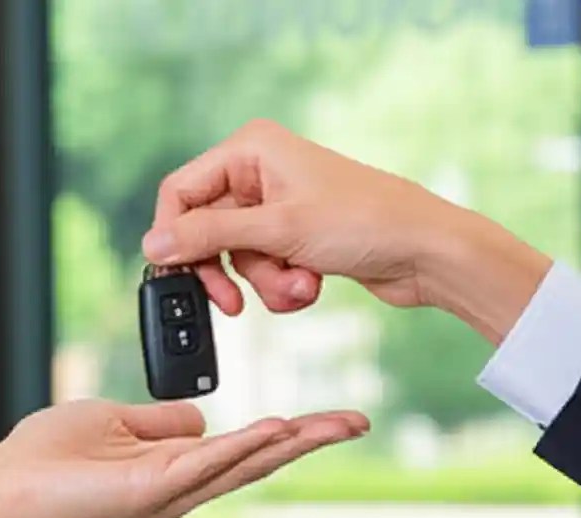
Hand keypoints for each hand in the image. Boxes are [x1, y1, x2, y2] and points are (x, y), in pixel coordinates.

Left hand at [0, 399, 366, 517]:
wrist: (7, 480)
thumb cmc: (52, 452)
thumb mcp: (119, 418)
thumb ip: (164, 418)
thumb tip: (202, 416)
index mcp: (178, 467)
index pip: (247, 447)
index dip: (290, 432)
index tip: (331, 416)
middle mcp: (182, 486)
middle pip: (260, 459)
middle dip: (311, 440)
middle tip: (359, 420)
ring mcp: (169, 492)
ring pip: (244, 463)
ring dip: (293, 441)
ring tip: (335, 423)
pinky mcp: (150, 489)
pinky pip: (206, 460)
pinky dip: (245, 444)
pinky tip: (277, 427)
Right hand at [142, 119, 551, 342]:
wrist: (427, 252)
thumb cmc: (364, 223)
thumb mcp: (277, 231)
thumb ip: (209, 236)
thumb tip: (153, 243)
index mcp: (251, 149)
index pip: (180, 191)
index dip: (174, 235)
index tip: (175, 275)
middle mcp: (259, 172)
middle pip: (205, 230)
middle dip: (228, 270)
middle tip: (233, 303)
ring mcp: (277, 206)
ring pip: (236, 257)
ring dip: (263, 282)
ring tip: (299, 287)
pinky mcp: (294, 236)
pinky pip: (263, 268)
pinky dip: (281, 285)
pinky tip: (310, 287)